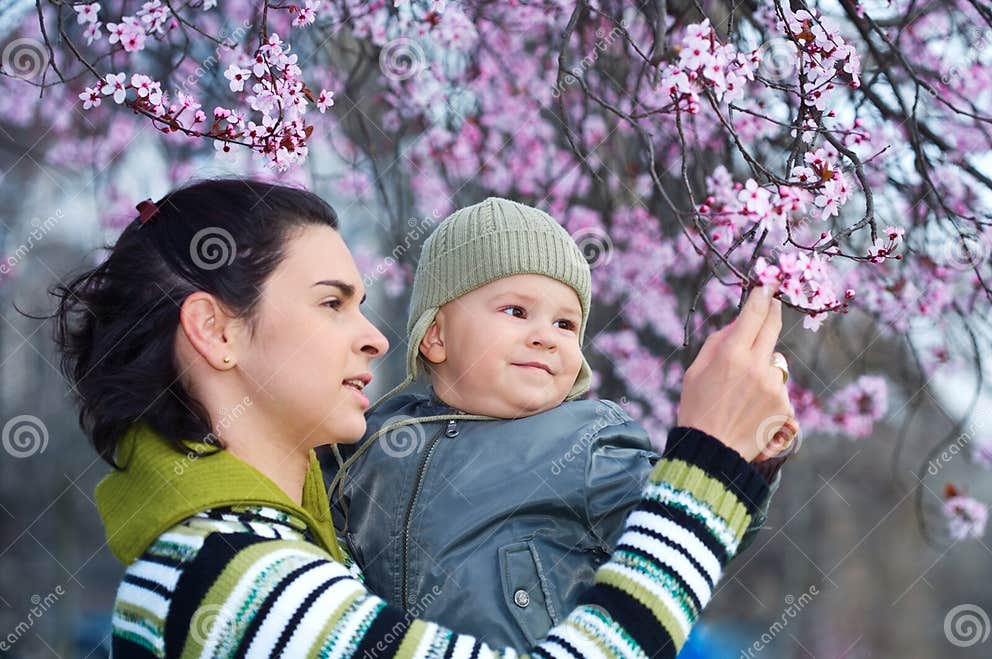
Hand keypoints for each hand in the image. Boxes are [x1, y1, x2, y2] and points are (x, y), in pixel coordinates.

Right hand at [676, 284, 797, 461]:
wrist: (712, 452)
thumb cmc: (697, 409)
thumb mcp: (695, 371)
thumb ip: (718, 342)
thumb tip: (739, 323)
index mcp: (731, 355)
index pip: (754, 314)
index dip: (762, 295)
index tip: (768, 284)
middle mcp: (757, 366)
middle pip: (773, 327)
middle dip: (773, 311)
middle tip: (773, 301)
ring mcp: (775, 386)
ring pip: (775, 361)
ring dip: (764, 364)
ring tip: (743, 389)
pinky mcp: (785, 405)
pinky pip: (779, 386)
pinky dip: (768, 390)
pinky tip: (751, 407)